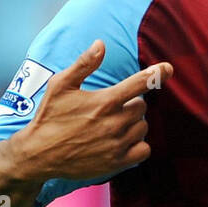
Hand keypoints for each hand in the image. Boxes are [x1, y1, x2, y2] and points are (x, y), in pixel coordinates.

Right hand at [9, 42, 172, 182]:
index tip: (169, 68)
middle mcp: (115, 123)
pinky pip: (144, 150)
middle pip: (141, 106)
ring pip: (142, 127)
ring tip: (112, 125)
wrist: (39, 155)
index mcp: (104, 101)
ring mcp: (118, 144)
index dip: (156, 74)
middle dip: (131, 103)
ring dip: (134, 123)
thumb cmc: (48, 117)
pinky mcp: (118, 162)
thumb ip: (84, 64)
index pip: (139, 83)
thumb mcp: (60, 85)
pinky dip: (138, 144)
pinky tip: (123, 141)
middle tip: (111, 108)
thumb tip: (101, 44)